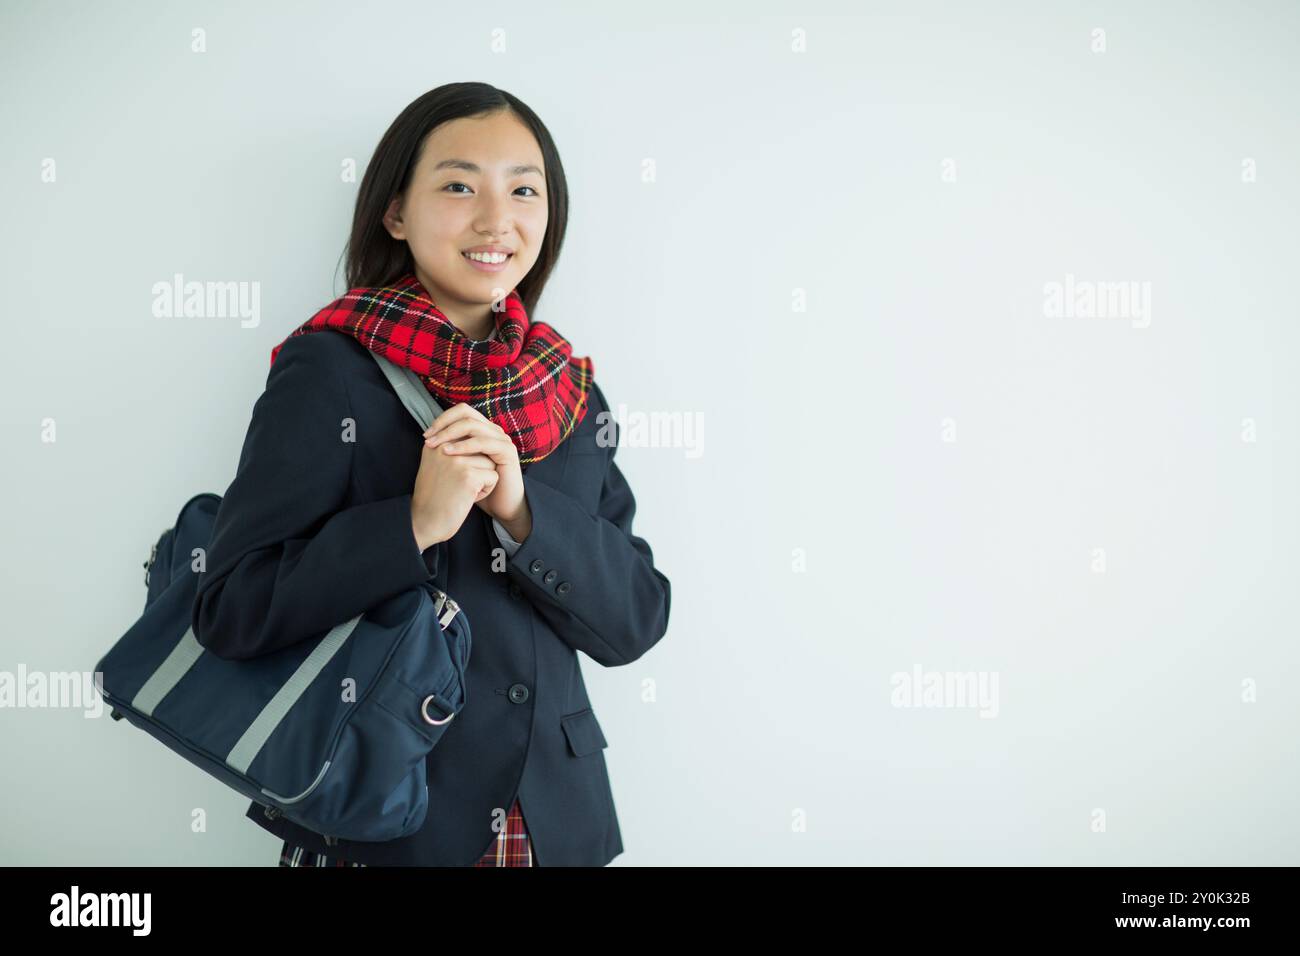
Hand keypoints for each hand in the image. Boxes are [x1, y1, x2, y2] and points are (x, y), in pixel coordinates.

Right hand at [409, 434, 499, 550]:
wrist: (424, 521)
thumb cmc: (434, 495)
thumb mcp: (437, 464)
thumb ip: (453, 447)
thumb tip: (479, 435)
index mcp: (437, 441)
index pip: (470, 440)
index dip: (469, 461)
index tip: (451, 476)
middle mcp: (445, 446)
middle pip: (481, 450)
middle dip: (477, 468)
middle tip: (456, 484)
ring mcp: (457, 460)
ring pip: (490, 463)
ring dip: (482, 479)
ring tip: (462, 490)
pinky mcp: (469, 475)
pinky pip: (493, 477)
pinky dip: (485, 490)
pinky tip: (467, 498)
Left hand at [423, 403, 530, 540]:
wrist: (499, 506)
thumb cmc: (476, 486)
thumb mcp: (459, 464)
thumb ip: (449, 447)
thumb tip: (427, 435)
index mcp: (483, 430)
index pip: (461, 411)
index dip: (442, 419)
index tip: (426, 435)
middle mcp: (493, 430)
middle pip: (466, 413)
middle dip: (443, 424)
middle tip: (428, 439)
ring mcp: (501, 439)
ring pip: (472, 425)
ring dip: (450, 434)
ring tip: (435, 446)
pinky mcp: (507, 451)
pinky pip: (483, 442)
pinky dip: (464, 445)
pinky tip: (449, 453)